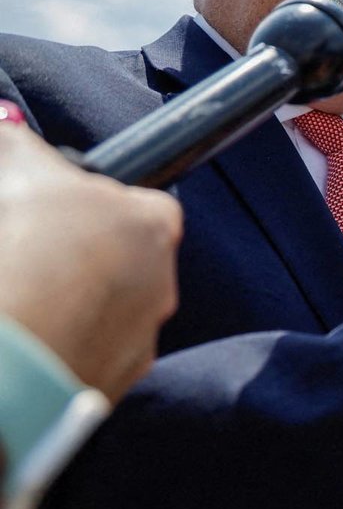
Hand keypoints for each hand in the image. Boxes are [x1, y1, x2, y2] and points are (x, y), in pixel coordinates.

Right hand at [0, 122, 180, 400]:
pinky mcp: (114, 381)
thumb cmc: (22, 245)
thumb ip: (17, 144)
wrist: (14, 349)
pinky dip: (63, 345)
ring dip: (72, 301)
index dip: (95, 203)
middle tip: (29, 252)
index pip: (139, 203)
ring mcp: (141, 335)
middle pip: (125, 259)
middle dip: (81, 254)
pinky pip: (90, 353)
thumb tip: (7, 127)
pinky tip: (29, 335)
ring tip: (22, 294)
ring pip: (108, 309)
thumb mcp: (16, 172)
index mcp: (151, 224)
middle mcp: (161, 281)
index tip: (56, 210)